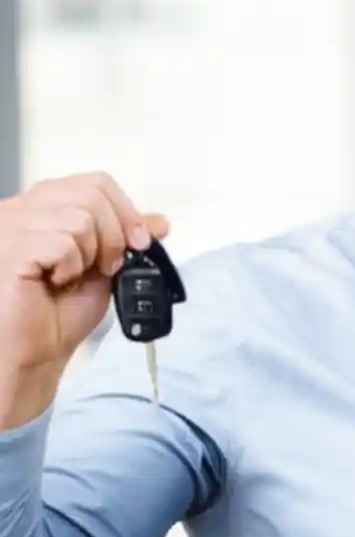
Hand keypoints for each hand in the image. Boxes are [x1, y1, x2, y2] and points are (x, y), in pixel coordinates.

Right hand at [0, 173, 167, 426]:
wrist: (34, 353)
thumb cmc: (56, 315)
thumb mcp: (103, 269)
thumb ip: (126, 241)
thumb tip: (158, 222)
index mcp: (42, 207)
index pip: (95, 183)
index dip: (126, 211)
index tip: (139, 241)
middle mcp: (20, 210)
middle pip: (91, 194)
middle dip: (113, 235)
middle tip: (106, 266)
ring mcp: (9, 226)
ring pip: (79, 217)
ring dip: (90, 254)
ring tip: (71, 277)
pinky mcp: (9, 248)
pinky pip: (62, 241)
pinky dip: (70, 266)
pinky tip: (54, 282)